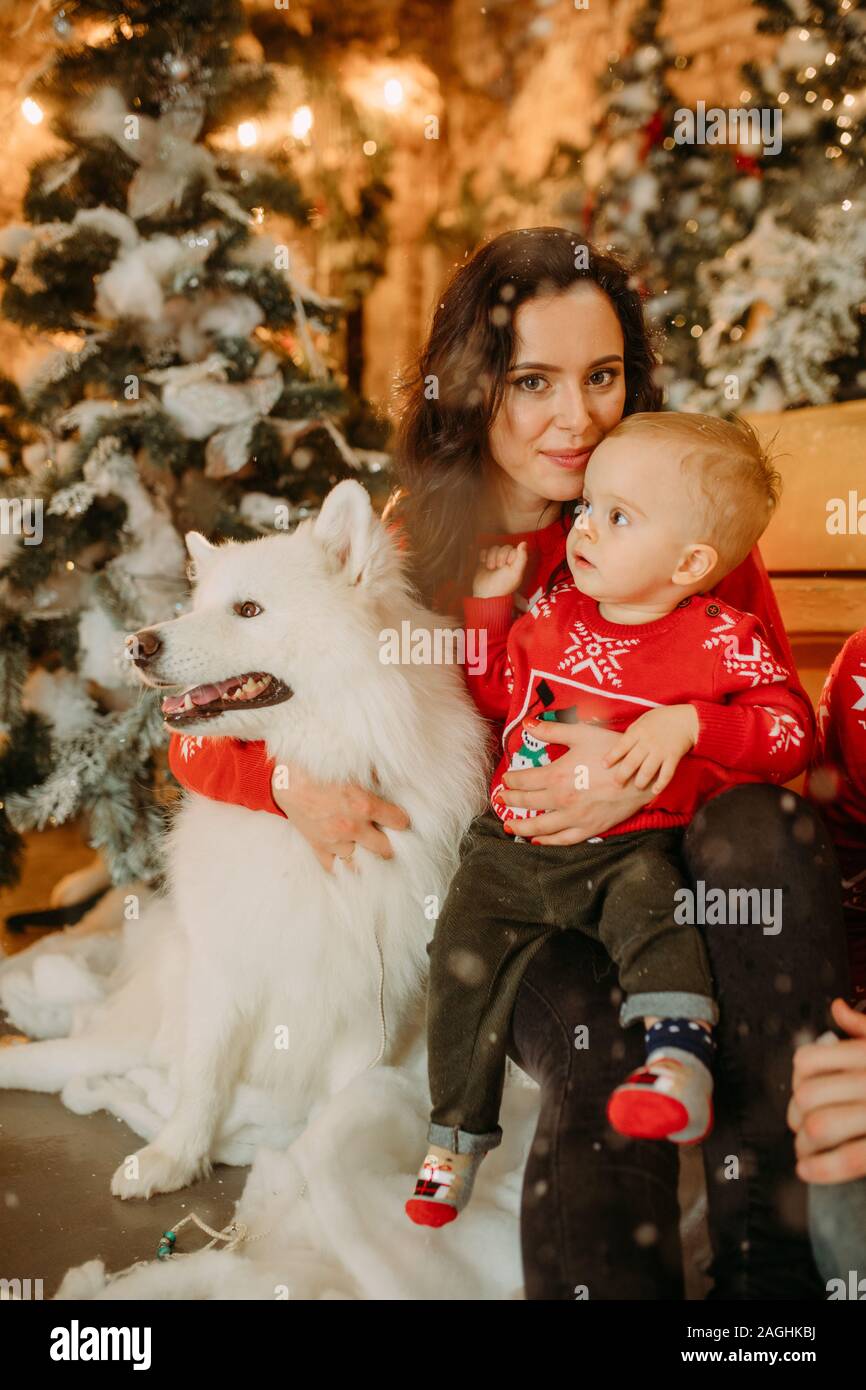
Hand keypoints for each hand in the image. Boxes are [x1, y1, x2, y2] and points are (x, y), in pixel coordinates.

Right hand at [271, 761, 409, 872]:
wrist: (285, 778)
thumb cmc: (319, 766)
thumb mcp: (353, 763)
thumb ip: (375, 776)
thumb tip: (393, 780)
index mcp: (365, 805)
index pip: (398, 822)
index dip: (401, 819)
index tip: (400, 819)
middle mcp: (352, 828)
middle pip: (385, 850)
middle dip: (390, 843)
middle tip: (389, 838)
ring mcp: (334, 841)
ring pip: (360, 863)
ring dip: (366, 857)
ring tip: (370, 851)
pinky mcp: (317, 846)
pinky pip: (333, 867)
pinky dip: (341, 865)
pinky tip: (347, 860)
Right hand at [472, 542, 527, 599]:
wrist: (485, 594)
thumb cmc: (502, 585)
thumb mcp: (515, 573)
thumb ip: (522, 558)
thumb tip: (524, 542)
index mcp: (516, 563)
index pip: (513, 549)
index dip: (508, 556)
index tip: (506, 566)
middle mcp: (506, 560)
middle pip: (503, 547)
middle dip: (499, 557)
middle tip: (497, 568)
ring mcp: (495, 560)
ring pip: (493, 548)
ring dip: (490, 558)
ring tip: (490, 568)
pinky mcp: (485, 561)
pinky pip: (484, 550)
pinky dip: (483, 556)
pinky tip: (483, 564)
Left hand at [500, 719, 655, 843]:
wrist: (641, 773)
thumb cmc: (612, 751)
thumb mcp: (581, 734)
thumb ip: (551, 731)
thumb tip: (527, 725)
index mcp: (557, 776)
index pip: (523, 781)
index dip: (510, 781)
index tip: (505, 780)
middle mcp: (562, 800)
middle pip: (527, 804)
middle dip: (510, 802)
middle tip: (500, 801)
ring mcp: (575, 817)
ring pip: (540, 827)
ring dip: (521, 827)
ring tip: (509, 826)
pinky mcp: (589, 828)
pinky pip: (563, 839)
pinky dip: (547, 842)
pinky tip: (537, 840)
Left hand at [602, 704, 699, 794]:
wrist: (686, 720)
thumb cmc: (663, 718)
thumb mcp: (644, 719)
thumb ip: (632, 732)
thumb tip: (619, 744)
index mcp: (639, 731)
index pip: (622, 746)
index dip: (612, 756)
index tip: (604, 766)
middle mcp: (648, 743)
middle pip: (632, 762)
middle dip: (622, 775)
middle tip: (616, 784)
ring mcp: (661, 751)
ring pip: (647, 771)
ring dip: (640, 781)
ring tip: (637, 786)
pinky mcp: (673, 758)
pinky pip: (666, 774)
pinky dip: (660, 784)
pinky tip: (654, 791)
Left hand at [788, 998, 865, 1183]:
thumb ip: (865, 1028)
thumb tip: (838, 1009)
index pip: (808, 1061)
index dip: (795, 1079)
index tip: (799, 1090)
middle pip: (807, 1096)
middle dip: (795, 1115)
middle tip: (798, 1125)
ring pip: (820, 1127)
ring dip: (804, 1144)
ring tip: (805, 1150)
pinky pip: (849, 1159)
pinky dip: (821, 1168)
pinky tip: (809, 1170)